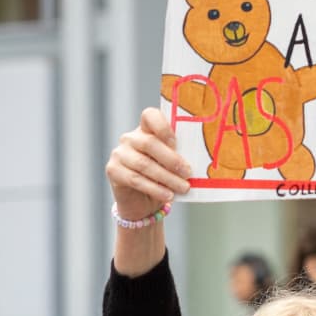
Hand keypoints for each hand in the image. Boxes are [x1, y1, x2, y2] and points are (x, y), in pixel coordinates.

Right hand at [106, 108, 192, 276]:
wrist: (142, 200)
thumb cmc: (163, 176)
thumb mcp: (172, 163)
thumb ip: (180, 155)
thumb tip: (202, 159)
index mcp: (146, 129)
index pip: (149, 115)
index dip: (162, 126)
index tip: (176, 142)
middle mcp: (130, 138)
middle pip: (150, 143)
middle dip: (172, 160)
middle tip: (188, 173)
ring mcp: (119, 153)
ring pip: (144, 164)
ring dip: (167, 178)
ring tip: (183, 187)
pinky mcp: (113, 171)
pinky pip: (135, 179)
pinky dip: (155, 188)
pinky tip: (168, 195)